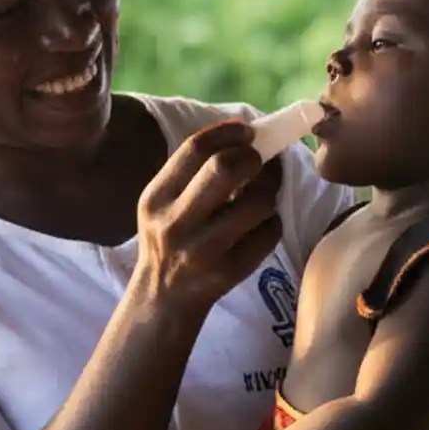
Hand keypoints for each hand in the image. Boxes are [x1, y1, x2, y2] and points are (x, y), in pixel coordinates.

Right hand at [133, 121, 283, 313]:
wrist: (164, 298)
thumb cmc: (168, 240)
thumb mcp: (162, 204)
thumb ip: (191, 174)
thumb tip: (245, 139)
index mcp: (156, 198)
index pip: (195, 149)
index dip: (228, 133)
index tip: (247, 131)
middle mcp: (176, 223)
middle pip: (224, 169)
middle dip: (253, 158)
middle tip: (259, 161)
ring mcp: (204, 250)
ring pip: (257, 202)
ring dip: (268, 192)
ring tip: (262, 195)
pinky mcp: (229, 271)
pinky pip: (269, 233)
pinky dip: (272, 222)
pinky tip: (261, 225)